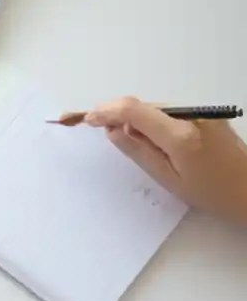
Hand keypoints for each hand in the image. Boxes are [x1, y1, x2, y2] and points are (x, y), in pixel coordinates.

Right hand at [85, 97, 246, 223]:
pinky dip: (156, 120)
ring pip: (157, 107)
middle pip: (145, 106)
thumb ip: (138, 151)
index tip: (89, 120)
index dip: (106, 111)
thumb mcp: (168, 178)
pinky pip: (172, 112)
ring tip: (139, 145)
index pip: (133, 110)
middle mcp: (192, 115)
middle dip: (121, 115)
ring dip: (139, 118)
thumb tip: (113, 130)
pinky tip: (158, 141)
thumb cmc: (212, 194)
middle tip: (106, 133)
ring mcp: (203, 112)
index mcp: (179, 135)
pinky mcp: (209, 114)